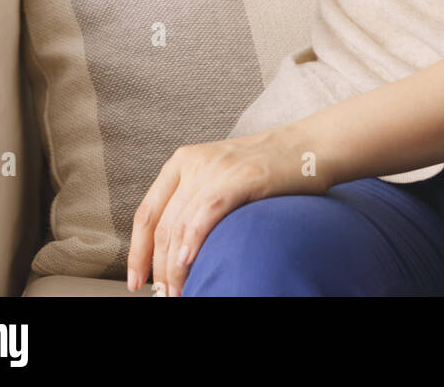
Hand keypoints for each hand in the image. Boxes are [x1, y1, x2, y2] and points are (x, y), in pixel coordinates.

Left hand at [128, 128, 325, 296]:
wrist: (307, 147)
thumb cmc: (267, 171)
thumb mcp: (220, 178)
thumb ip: (195, 204)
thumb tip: (175, 254)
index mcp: (182, 162)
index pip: (147, 212)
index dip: (137, 251)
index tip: (136, 280)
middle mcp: (194, 162)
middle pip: (162, 225)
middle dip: (158, 268)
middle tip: (165, 295)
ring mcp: (216, 168)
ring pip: (181, 225)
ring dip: (174, 267)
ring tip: (178, 292)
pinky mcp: (239, 177)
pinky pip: (206, 213)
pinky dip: (193, 241)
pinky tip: (188, 263)